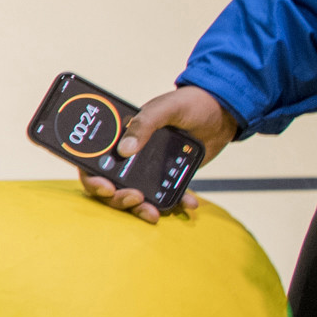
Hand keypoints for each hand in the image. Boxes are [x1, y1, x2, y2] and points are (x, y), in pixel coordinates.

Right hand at [77, 85, 239, 220]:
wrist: (222, 112)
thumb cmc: (189, 103)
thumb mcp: (165, 108)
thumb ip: (144, 124)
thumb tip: (124, 150)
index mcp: (120, 138)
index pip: (94, 163)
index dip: (93, 180)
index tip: (107, 188)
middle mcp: (129, 157)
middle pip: (112, 187)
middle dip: (119, 199)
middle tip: (136, 198)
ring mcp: (149, 170)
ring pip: (135, 197)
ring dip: (141, 209)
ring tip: (155, 214)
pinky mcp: (169, 178)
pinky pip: (167, 196)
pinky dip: (176, 204)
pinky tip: (189, 204)